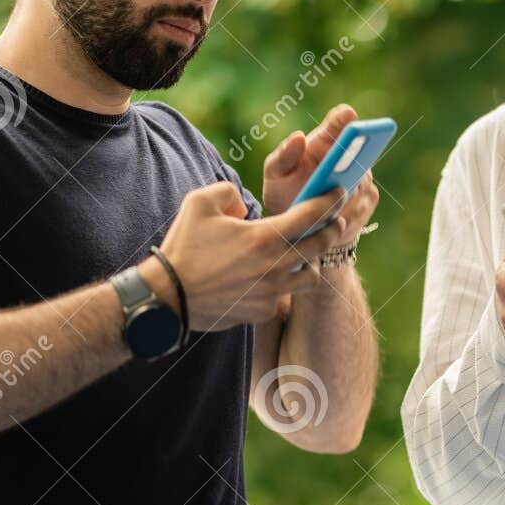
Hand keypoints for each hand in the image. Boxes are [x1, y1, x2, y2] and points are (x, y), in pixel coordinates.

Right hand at [142, 181, 344, 330]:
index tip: (337, 194)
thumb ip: (228, 193)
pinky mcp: (263, 312)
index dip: (329, 201)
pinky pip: (286, 296)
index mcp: (263, 237)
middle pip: (321, 246)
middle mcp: (274, 266)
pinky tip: (276, 277)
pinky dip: (286, 285)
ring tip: (307, 253)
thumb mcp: (199, 203)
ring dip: (313, 262)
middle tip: (336, 222)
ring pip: (312, 276)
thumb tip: (246, 208)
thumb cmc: (183, 248)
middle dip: (333, 230)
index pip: (311, 215)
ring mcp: (271, 292)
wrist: (168, 297)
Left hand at [261, 103, 361, 215]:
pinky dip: (347, 214)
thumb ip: (282, 156)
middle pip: (360, 153)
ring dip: (345, 197)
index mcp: (325, 140)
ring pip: (361, 184)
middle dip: (355, 160)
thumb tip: (298, 137)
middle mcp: (349, 154)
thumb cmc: (285, 188)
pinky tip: (334, 221)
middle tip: (345, 170)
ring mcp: (363, 175)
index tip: (348, 115)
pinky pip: (361, 206)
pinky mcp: (368, 199)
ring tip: (329, 208)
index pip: (339, 123)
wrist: (297, 222)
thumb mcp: (275, 172)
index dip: (344, 119)